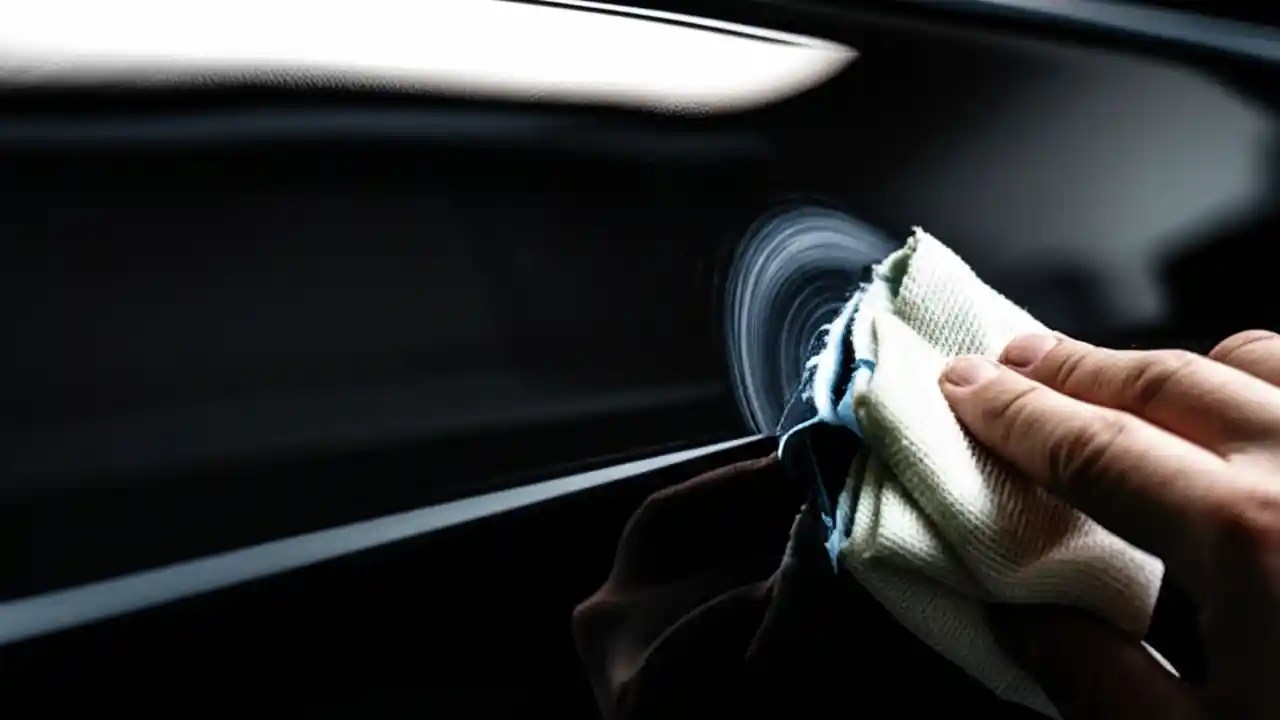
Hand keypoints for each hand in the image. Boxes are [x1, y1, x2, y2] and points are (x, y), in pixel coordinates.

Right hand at [938, 330, 1279, 719]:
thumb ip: (1096, 678)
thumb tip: (1017, 619)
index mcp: (1255, 535)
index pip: (1095, 445)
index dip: (1014, 412)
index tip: (962, 386)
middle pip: (1169, 379)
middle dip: (1073, 367)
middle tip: (1011, 362)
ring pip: (1258, 362)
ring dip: (1174, 366)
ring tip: (1116, 388)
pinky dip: (1253, 388)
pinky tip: (1227, 430)